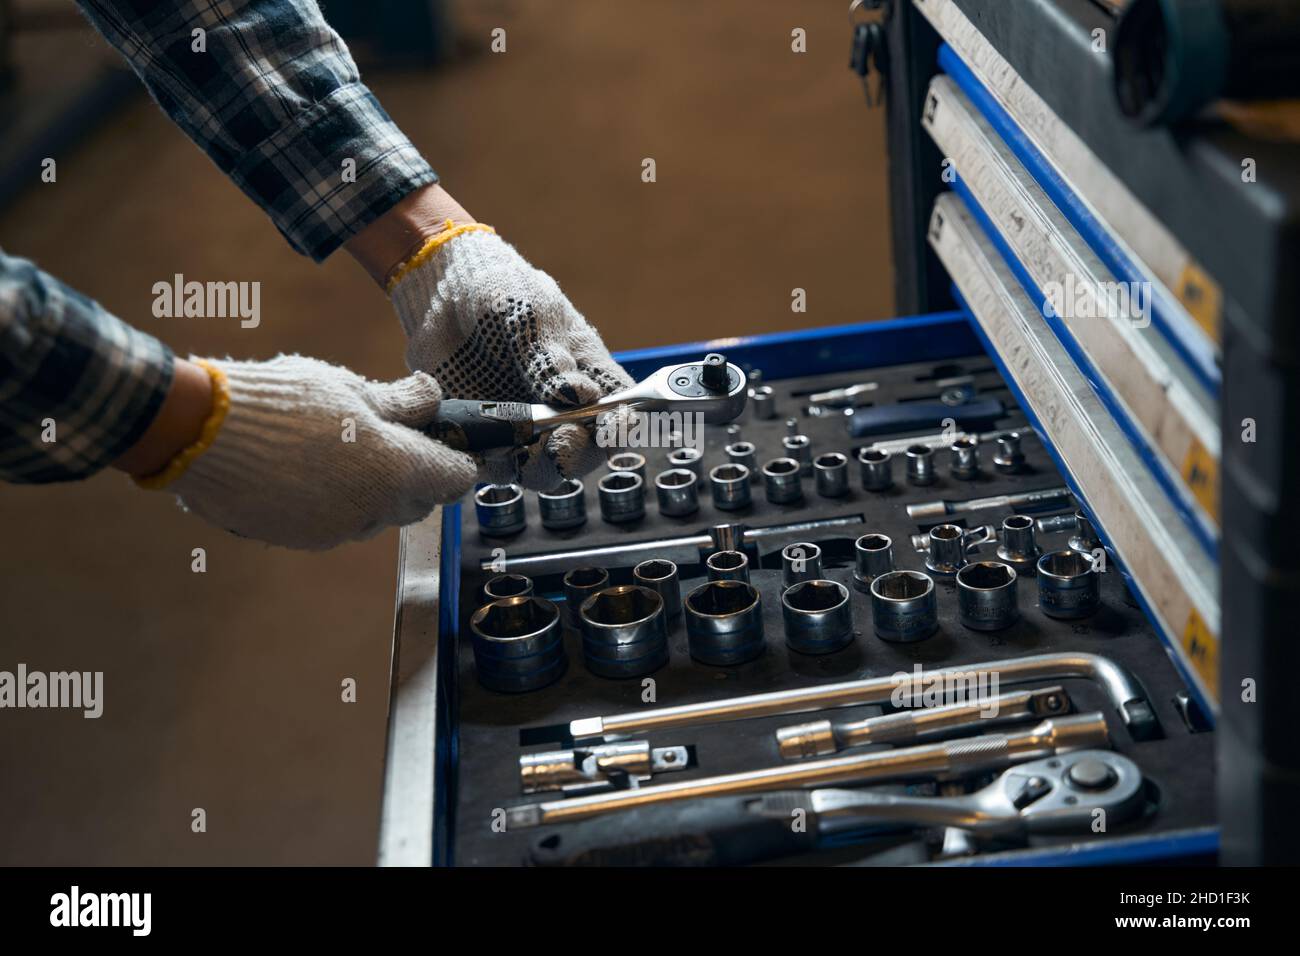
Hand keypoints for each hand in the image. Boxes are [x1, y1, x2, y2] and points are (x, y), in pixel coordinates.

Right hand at [160, 355, 475, 549]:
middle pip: (418, 501)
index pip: (454, 477)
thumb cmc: (285, 402)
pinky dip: (333, 501)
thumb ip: (402, 401)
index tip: (450, 443)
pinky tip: (306, 470)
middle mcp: (374, 511)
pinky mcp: (302, 540)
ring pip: (374, 514)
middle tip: (390, 435)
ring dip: (370, 489)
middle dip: (415, 474)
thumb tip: (432, 396)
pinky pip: (335, 523)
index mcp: (397, 471)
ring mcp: (336, 531)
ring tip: (336, 447)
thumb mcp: (352, 388)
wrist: (205, 434)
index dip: (457, 458)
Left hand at [388, 224, 633, 485]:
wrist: (439, 292)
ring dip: (532, 468)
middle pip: (583, 451)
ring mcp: (523, 425)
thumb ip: (548, 356)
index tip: (605, 431)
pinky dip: (488, 465)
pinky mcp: (484, 435)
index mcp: (586, 372)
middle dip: (575, 455)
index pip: (618, 410)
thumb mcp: (526, 310)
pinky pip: (491, 464)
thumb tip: (580, 396)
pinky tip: (477, 449)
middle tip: (557, 445)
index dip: (618, 428)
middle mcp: (560, 407)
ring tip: (514, 451)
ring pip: (540, 469)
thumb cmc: (498, 288)